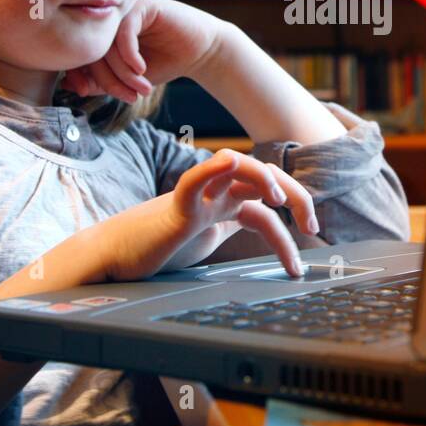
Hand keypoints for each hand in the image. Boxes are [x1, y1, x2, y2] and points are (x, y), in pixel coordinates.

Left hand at [62, 0, 224, 101]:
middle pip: (93, 51)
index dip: (80, 76)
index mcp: (102, 34)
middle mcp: (110, 20)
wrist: (200, 51)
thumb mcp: (128, 79)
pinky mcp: (143, 8)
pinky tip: (141, 69)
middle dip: (109, 80)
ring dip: (123, 72)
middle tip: (128, 96)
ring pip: (108, 45)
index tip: (88, 92)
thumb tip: (72, 84)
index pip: (80, 54)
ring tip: (140, 88)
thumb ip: (102, 81)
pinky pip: (124, 32)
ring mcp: (126, 12)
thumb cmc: (164, 62)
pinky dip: (130, 55)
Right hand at [161, 149, 318, 276]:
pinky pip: (194, 180)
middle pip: (265, 177)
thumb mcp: (203, 244)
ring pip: (239, 167)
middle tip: (312, 227)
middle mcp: (214, 196)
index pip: (267, 204)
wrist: (114, 257)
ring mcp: (197, 198)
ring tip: (282, 203)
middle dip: (296, 195)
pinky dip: (212, 168)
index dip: (290, 223)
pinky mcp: (176, 208)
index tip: (299, 261)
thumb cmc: (154, 250)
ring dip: (267, 178)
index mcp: (222, 206)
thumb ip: (225, 234)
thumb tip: (254, 259)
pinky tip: (229, 164)